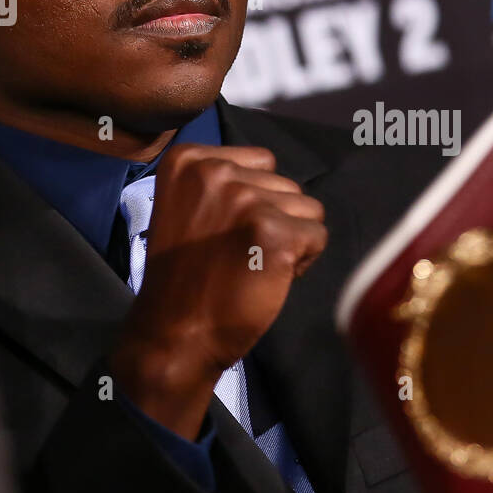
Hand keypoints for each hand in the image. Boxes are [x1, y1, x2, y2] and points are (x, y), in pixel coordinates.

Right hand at [109, 144, 326, 439]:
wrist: (174, 333)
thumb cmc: (186, 277)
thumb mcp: (189, 208)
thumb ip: (226, 184)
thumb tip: (277, 182)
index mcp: (189, 159)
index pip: (261, 161)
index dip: (257, 199)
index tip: (226, 231)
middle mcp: (217, 172)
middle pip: (286, 183)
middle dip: (275, 218)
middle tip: (241, 253)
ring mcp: (247, 200)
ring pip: (307, 208)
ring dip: (290, 238)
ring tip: (254, 264)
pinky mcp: (275, 232)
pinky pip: (318, 235)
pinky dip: (303, 260)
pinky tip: (269, 275)